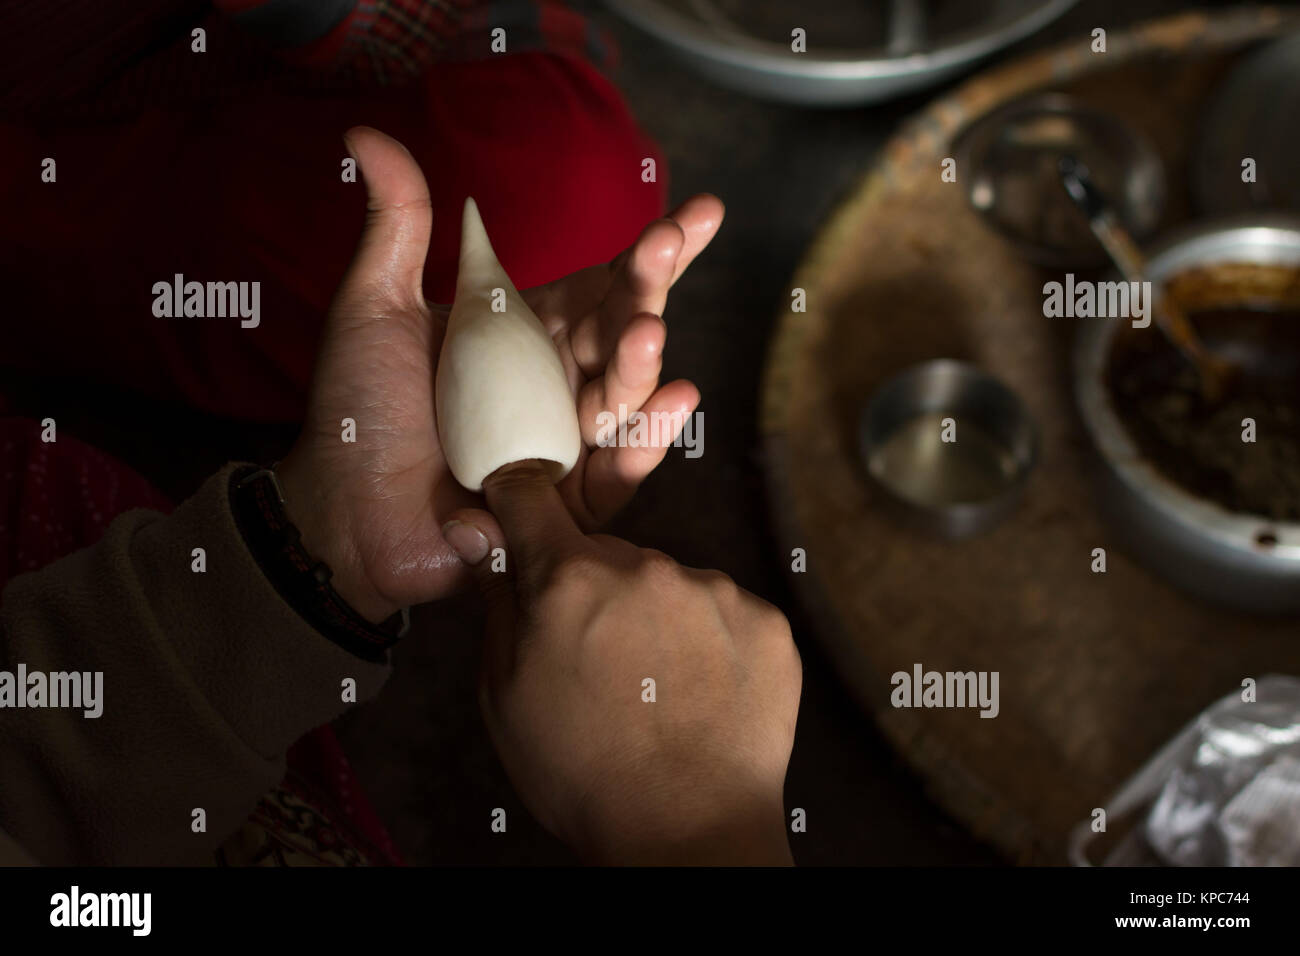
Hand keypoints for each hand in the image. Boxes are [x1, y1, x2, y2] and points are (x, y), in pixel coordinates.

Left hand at [276, 127, 723, 620]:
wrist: (339, 509)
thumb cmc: (358, 410)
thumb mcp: (375, 308)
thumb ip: (398, 228)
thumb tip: (370, 135)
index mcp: (527, 335)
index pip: (602, 284)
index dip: (652, 251)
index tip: (701, 212)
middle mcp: (558, 386)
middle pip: (621, 333)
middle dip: (649, 287)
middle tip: (666, 244)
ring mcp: (566, 446)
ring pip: (623, 402)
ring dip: (644, 364)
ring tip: (647, 331)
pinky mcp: (564, 505)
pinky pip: (614, 478)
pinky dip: (643, 447)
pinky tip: (672, 403)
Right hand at [449, 462, 801, 864]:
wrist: (688, 835)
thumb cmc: (583, 774)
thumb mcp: (505, 692)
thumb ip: (497, 598)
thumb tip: (477, 530)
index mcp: (569, 580)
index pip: (531, 497)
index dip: (517, 500)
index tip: (517, 510)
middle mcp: (646, 568)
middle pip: (604, 554)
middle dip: (592, 589)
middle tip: (595, 659)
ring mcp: (713, 592)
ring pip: (667, 581)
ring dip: (655, 615)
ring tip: (652, 688)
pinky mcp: (764, 619)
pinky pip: (721, 609)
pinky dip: (708, 639)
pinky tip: (697, 692)